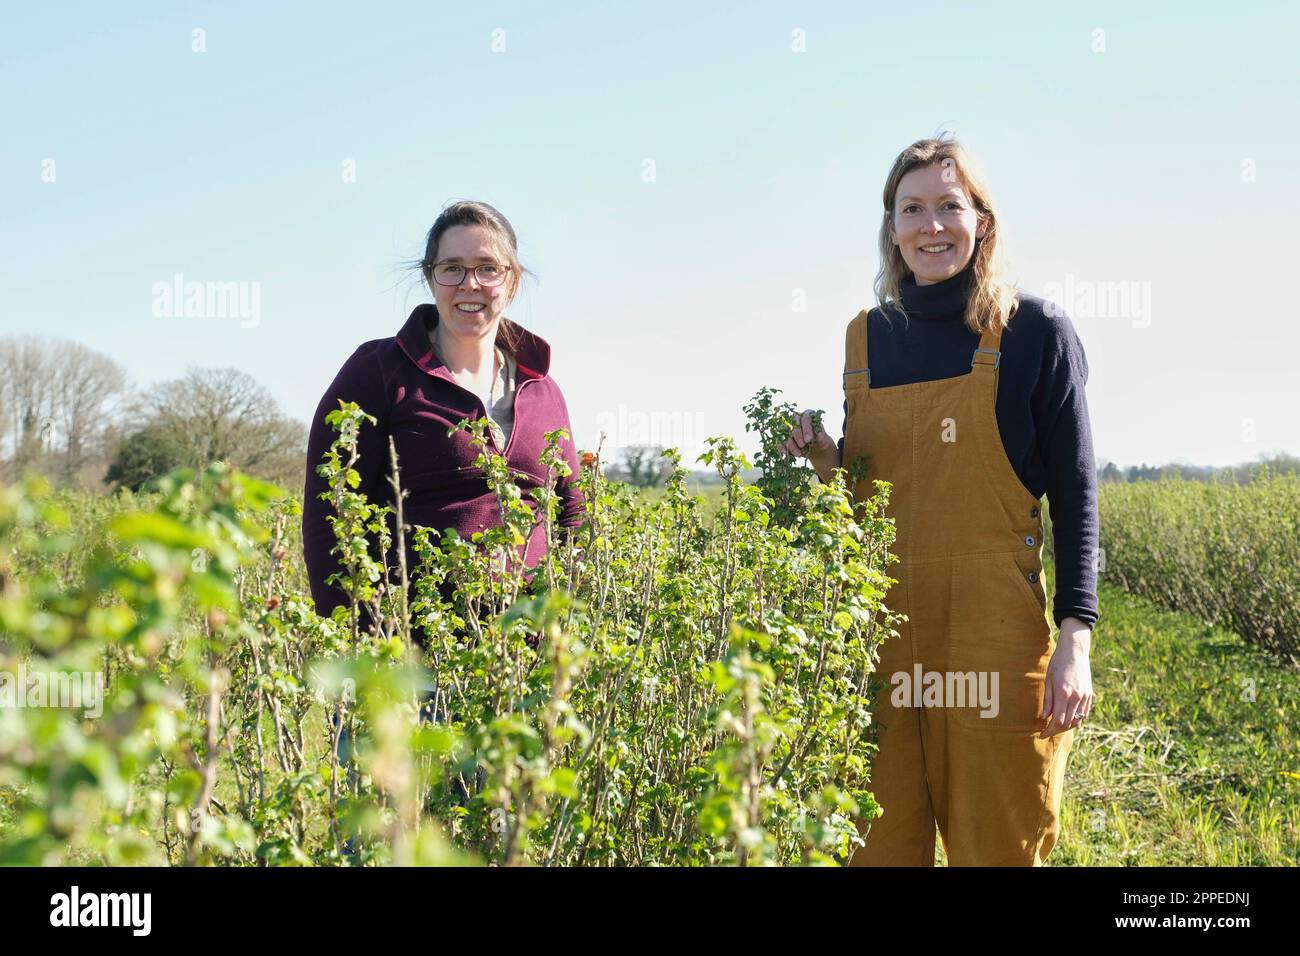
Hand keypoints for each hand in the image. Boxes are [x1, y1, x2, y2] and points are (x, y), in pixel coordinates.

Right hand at [782, 409, 837, 462]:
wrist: (816, 448)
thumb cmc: (821, 440)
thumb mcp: (824, 439)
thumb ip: (821, 436)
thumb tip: (818, 435)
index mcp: (808, 416)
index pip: (805, 419)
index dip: (806, 429)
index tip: (809, 440)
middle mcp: (797, 420)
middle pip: (794, 426)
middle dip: (798, 437)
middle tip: (803, 445)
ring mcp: (790, 429)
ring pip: (787, 435)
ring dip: (791, 445)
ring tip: (799, 454)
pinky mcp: (785, 438)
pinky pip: (781, 441)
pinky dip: (782, 447)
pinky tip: (784, 453)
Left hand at [1039, 618, 1093, 738]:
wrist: (1075, 651)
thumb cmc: (1058, 664)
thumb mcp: (1048, 680)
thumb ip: (1047, 700)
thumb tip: (1044, 717)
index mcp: (1064, 694)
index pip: (1057, 720)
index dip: (1049, 730)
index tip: (1042, 734)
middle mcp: (1076, 697)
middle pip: (1068, 723)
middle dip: (1056, 730)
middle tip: (1047, 731)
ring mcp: (1085, 697)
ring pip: (1078, 720)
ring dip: (1067, 726)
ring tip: (1056, 726)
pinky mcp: (1089, 695)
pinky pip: (1084, 713)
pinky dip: (1076, 719)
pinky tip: (1068, 718)